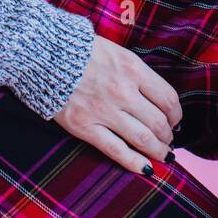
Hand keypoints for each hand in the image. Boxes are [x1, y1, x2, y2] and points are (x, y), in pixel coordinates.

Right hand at [52, 33, 181, 172]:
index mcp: (132, 68)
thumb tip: (154, 95)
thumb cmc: (79, 49)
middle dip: (167, 135)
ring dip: (158, 151)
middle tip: (167, 139)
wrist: (42, 52)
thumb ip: (134, 71)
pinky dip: (135, 163)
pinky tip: (146, 169)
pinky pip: (117, 151)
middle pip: (159, 122)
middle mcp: (123, 91)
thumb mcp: (114, 51)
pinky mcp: (85, 127)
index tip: (174, 120)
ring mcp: (104, 111)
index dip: (175, 114)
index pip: (168, 99)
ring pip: (143, 140)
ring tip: (161, 155)